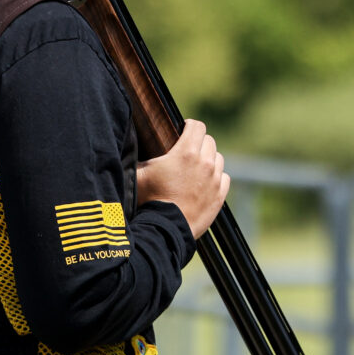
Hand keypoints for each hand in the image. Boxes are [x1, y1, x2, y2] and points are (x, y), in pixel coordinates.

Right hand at [135, 119, 229, 239]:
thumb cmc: (149, 200)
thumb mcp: (139, 173)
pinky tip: (205, 182)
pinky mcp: (219, 196)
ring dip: (208, 159)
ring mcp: (214, 180)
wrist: (165, 228)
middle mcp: (204, 163)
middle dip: (199, 142)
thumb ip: (139, 156)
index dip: (189, 126)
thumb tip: (130, 145)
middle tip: (188, 150)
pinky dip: (216, 177)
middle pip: (209, 141)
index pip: (197, 126)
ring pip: (218, 158)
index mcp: (186, 152)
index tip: (184, 129)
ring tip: (196, 167)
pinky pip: (224, 178)